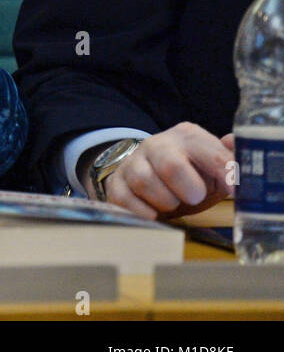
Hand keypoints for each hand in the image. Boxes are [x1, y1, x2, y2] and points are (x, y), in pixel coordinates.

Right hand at [93, 123, 234, 219]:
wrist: (150, 171)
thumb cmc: (191, 174)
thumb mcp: (213, 166)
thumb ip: (228, 158)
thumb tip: (234, 143)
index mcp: (187, 137)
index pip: (210, 153)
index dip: (225, 174)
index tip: (233, 192)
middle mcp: (157, 144)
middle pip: (170, 165)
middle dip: (188, 189)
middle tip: (196, 198)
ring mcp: (133, 162)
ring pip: (144, 181)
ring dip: (164, 201)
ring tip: (173, 204)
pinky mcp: (116, 182)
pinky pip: (124, 198)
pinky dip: (142, 212)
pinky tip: (155, 214)